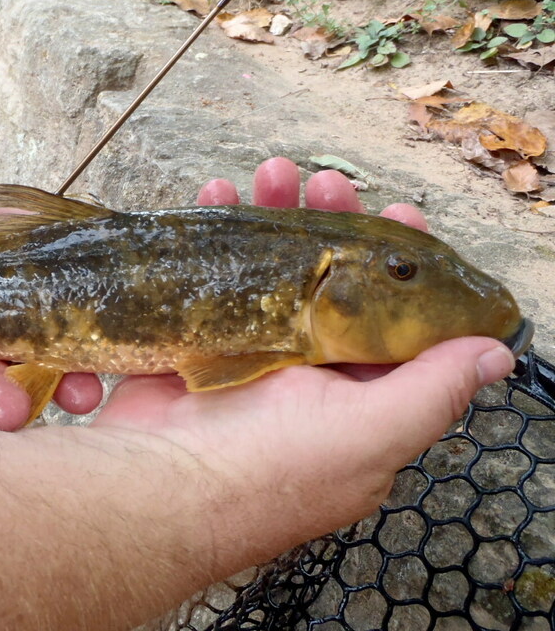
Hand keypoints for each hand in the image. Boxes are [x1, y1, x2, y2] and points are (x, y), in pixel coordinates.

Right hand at [90, 157, 515, 569]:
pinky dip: (212, 237)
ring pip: (267, 273)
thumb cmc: (272, 465)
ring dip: (269, 220)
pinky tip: (214, 199)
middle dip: (327, 228)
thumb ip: (434, 388)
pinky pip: (211, 278)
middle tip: (322, 184)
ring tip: (269, 175)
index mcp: (356, 400)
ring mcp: (244, 360)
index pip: (390, 323)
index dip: (397, 266)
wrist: (160, 481)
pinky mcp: (194, 344)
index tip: (394, 216)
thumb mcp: (373, 431)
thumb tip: (497, 354)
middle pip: (325, 285)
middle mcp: (304, 380)